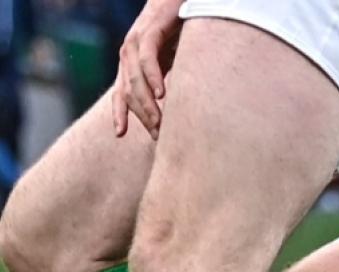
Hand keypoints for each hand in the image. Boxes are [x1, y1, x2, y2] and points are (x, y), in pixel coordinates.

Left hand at [113, 0, 184, 138]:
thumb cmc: (179, 27)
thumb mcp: (172, 58)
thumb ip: (169, 78)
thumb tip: (176, 106)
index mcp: (131, 62)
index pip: (121, 92)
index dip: (119, 112)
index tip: (120, 134)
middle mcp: (128, 53)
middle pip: (129, 92)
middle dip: (143, 116)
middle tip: (158, 135)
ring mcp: (136, 41)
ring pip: (135, 79)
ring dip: (148, 103)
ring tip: (160, 122)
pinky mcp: (150, 30)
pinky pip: (148, 58)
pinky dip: (154, 77)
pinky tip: (162, 93)